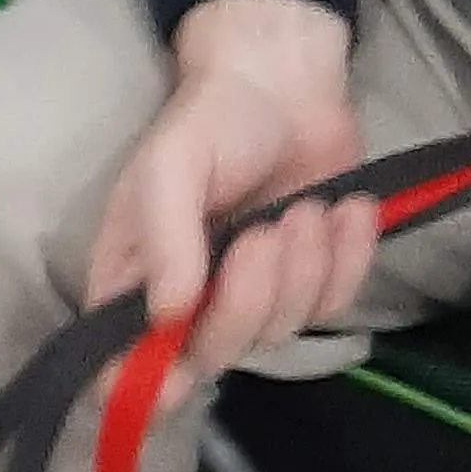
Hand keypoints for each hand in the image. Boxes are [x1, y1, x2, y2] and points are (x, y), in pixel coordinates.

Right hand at [83, 0, 377, 409]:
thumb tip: (169, 317)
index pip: (122, 369)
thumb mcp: (169, 167)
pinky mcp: (312, 283)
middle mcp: (187, 306)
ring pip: (281, 332)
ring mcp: (253, 298)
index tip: (174, 377)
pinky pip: (334, 305)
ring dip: (303, 266)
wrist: (286, 83)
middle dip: (250, 296)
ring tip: (304, 205)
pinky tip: (342, 210)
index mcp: (132, 282)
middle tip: (267, 230)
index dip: (143, 389)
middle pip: (215, 355)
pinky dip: (347, 258)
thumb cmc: (211, 120)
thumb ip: (164, 241)